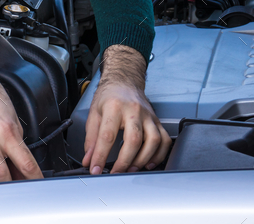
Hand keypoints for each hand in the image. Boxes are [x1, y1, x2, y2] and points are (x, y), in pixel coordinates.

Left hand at [81, 45, 170, 173]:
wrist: (124, 81)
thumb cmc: (108, 96)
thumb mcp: (93, 113)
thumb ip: (91, 138)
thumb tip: (89, 159)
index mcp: (114, 107)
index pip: (107, 136)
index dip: (100, 155)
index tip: (95, 169)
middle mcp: (133, 110)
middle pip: (134, 140)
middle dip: (124, 161)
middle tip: (115, 173)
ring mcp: (148, 115)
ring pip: (153, 141)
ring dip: (143, 159)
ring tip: (131, 169)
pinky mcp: (157, 120)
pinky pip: (164, 140)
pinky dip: (159, 155)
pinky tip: (148, 163)